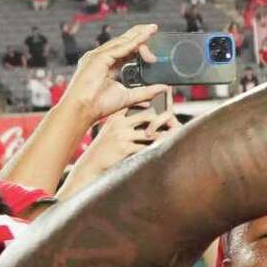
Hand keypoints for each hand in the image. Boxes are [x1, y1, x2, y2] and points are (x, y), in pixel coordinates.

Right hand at [58, 105, 181, 198]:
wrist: (91, 164)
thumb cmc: (105, 148)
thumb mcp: (112, 130)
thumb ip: (127, 122)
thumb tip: (150, 115)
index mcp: (117, 117)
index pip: (138, 103)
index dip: (154, 102)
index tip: (167, 104)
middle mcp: (119, 123)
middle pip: (149, 115)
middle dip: (164, 119)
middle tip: (174, 123)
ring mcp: (122, 135)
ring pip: (151, 132)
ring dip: (163, 136)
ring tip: (172, 136)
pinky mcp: (124, 148)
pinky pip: (146, 147)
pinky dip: (155, 148)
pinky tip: (161, 149)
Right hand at [59, 23, 166, 120]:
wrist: (82, 111)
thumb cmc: (99, 105)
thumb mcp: (129, 96)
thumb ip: (146, 91)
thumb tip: (164, 88)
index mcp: (105, 64)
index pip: (124, 50)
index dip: (138, 44)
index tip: (153, 41)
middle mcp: (100, 57)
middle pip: (123, 41)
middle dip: (139, 34)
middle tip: (154, 28)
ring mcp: (97, 56)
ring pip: (122, 42)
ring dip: (139, 36)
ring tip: (153, 29)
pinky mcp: (98, 57)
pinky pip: (120, 47)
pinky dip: (134, 41)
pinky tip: (145, 36)